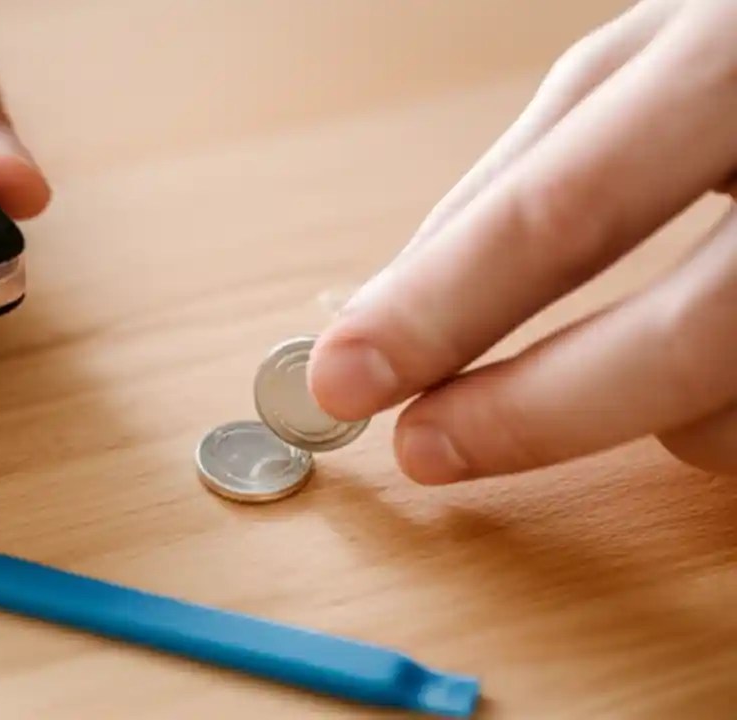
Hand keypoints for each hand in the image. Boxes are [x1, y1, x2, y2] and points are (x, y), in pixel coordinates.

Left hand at [308, 0, 736, 481]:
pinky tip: (722, 350)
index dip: (440, 310)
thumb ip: (531, 174)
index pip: (565, 211)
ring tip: (649, 338)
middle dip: (527, 414)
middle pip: (682, 343)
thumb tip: (398, 300)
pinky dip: (720, 418)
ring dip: (654, 413)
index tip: (341, 378)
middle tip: (424, 446)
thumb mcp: (653, 64)